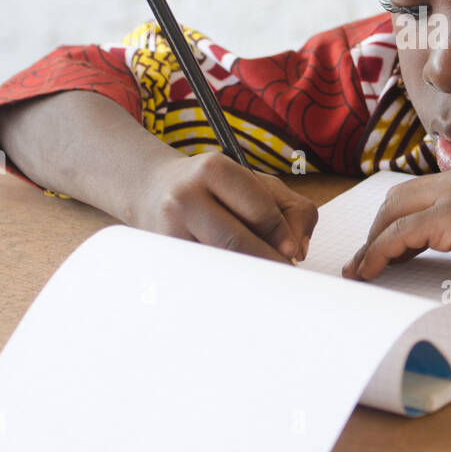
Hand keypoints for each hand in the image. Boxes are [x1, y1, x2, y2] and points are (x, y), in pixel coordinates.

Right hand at [134, 151, 317, 263]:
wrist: (153, 189)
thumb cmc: (214, 188)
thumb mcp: (256, 184)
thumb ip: (291, 208)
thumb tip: (297, 249)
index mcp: (214, 170)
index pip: (258, 210)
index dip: (282, 235)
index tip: (293, 252)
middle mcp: (185, 197)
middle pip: (236, 242)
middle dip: (267, 262)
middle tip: (284, 274)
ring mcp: (167, 229)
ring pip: (219, 264)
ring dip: (246, 274)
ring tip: (260, 275)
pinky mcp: (161, 256)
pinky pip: (203, 276)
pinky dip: (225, 281)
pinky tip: (234, 278)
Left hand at [341, 166, 450, 295]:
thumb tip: (449, 242)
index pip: (416, 192)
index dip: (394, 219)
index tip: (384, 245)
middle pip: (396, 200)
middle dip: (376, 230)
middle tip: (367, 259)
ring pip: (391, 216)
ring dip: (371, 245)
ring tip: (362, 270)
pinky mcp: (447, 220)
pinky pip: (397, 237)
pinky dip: (377, 254)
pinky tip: (371, 270)